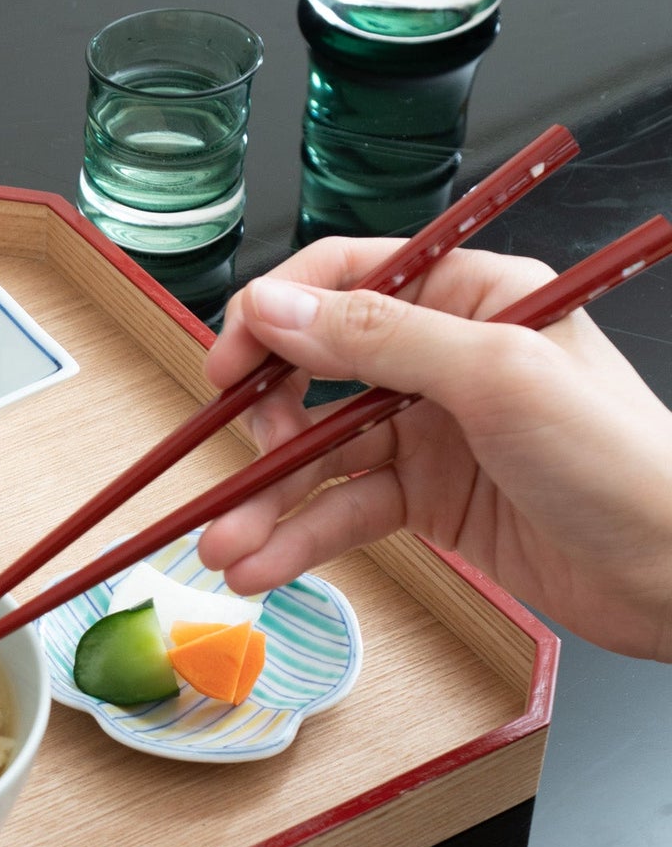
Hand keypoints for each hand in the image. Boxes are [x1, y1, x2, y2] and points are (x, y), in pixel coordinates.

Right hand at [199, 237, 671, 659]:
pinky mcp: (430, 502)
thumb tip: (277, 309)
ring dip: (268, 503)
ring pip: (321, 457)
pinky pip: (346, 512)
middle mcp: (444, 358)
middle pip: (317, 375)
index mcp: (471, 298)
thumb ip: (380, 338)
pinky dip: (300, 540)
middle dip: (262, 428)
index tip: (225, 367)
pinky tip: (264, 566)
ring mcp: (433, 433)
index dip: (275, 316)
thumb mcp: (496, 378)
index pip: (346, 279)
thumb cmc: (620, 459)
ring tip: (226, 549)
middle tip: (228, 467)